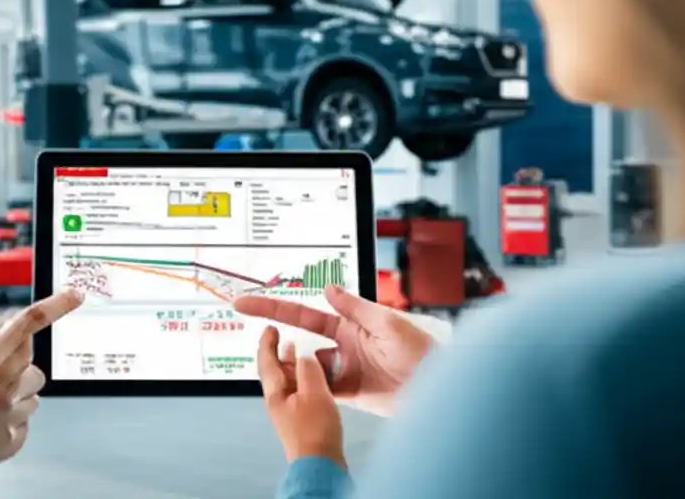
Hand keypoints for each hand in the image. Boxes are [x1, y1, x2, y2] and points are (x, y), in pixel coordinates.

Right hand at [0, 289, 83, 481]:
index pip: (27, 323)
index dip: (55, 306)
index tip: (74, 296)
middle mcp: (2, 384)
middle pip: (32, 364)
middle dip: (18, 368)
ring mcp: (10, 414)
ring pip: (33, 395)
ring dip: (16, 396)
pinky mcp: (12, 440)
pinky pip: (25, 423)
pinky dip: (10, 423)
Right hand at [234, 284, 433, 415]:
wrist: (438, 389)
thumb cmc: (421, 351)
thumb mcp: (387, 322)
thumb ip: (355, 307)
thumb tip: (329, 288)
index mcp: (347, 326)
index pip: (302, 315)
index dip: (272, 309)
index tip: (245, 303)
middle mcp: (341, 347)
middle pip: (298, 344)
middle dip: (277, 345)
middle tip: (258, 345)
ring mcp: (343, 372)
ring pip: (305, 371)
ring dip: (293, 372)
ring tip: (285, 374)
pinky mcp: (349, 394)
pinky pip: (320, 392)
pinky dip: (309, 392)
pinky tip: (303, 391)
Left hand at [257, 326, 345, 468]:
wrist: (320, 466)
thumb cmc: (314, 433)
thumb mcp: (314, 393)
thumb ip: (309, 369)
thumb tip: (304, 354)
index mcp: (275, 392)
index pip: (266, 361)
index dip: (267, 342)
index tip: (269, 327)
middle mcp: (279, 401)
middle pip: (275, 370)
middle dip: (279, 352)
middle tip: (285, 336)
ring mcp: (290, 411)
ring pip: (288, 381)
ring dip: (293, 365)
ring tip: (302, 353)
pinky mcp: (302, 420)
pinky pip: (301, 393)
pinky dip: (306, 380)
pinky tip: (318, 380)